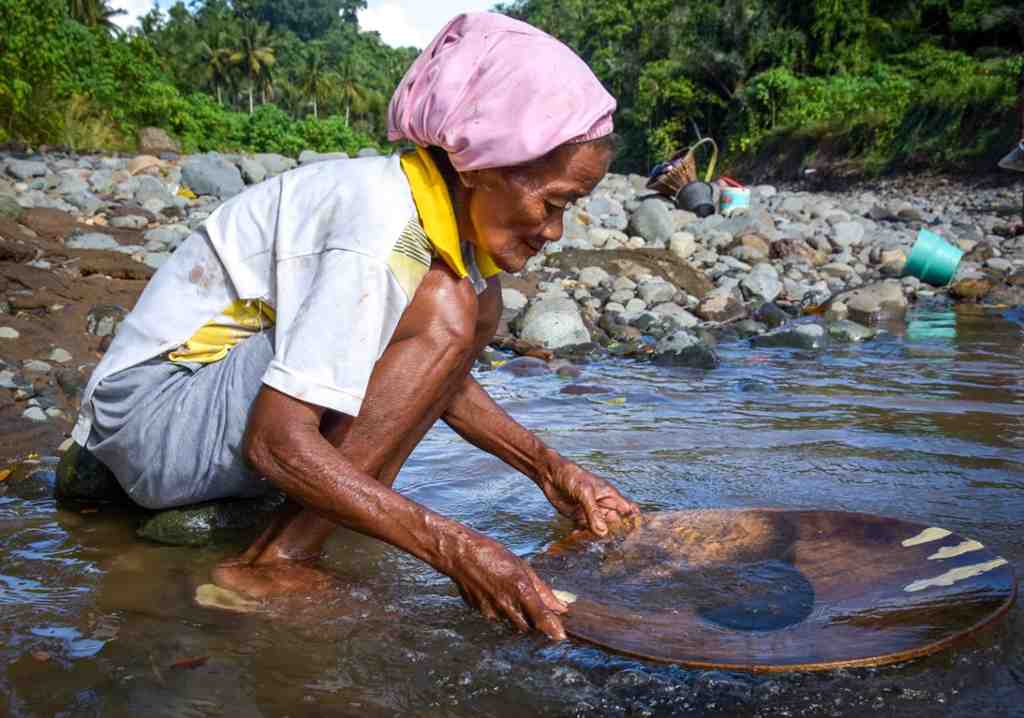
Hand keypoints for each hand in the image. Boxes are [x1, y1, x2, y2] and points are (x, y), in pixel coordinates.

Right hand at [448, 535, 567, 639]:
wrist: (462, 556)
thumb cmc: (493, 555)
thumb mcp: (523, 567)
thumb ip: (543, 589)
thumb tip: (560, 605)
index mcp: (521, 590)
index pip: (541, 618)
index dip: (553, 629)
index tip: (561, 635)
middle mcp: (507, 605)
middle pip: (529, 626)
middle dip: (535, 621)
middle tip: (537, 608)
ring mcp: (493, 612)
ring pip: (513, 623)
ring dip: (519, 615)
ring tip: (511, 593)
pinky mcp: (482, 613)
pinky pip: (499, 618)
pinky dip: (503, 609)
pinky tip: (497, 592)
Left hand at [539, 460, 639, 535]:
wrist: (549, 474)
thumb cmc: (570, 476)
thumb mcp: (584, 492)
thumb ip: (593, 512)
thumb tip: (603, 533)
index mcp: (610, 496)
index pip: (629, 510)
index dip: (634, 521)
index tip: (633, 535)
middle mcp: (603, 505)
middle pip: (616, 524)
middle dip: (615, 535)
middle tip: (610, 545)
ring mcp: (592, 512)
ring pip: (601, 529)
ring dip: (597, 537)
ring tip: (590, 542)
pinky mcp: (579, 518)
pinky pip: (586, 531)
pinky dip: (583, 536)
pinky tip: (576, 536)